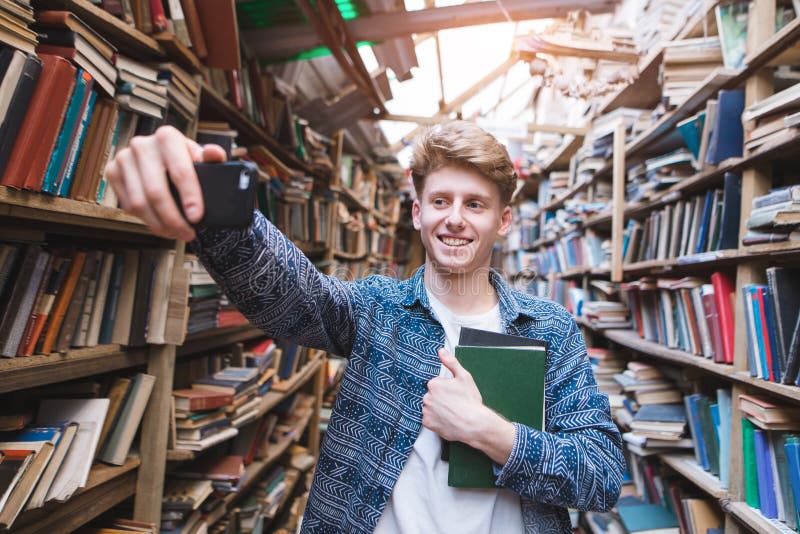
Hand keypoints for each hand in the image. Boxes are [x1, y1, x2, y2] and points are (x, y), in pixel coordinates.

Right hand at [104, 125, 226, 240]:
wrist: (161, 158)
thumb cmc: (185, 159)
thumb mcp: (201, 157)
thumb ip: (212, 157)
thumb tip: (214, 154)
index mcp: (167, 137)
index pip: (179, 171)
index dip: (189, 196)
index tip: (196, 217)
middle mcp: (141, 144)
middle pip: (156, 192)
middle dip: (173, 219)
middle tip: (187, 233)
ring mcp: (123, 158)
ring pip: (139, 203)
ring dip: (159, 225)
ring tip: (175, 232)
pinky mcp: (112, 172)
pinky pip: (128, 205)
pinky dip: (146, 221)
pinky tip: (161, 224)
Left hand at [422, 348, 488, 442]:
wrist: (473, 424)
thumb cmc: (470, 401)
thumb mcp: (464, 377)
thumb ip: (451, 362)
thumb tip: (441, 351)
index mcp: (434, 384)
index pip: (436, 384)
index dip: (446, 389)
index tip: (454, 394)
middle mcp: (426, 397)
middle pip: (431, 395)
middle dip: (440, 398)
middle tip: (454, 404)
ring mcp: (426, 410)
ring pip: (430, 407)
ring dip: (437, 409)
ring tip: (451, 413)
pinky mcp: (427, 423)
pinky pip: (429, 419)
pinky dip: (436, 420)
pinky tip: (447, 419)